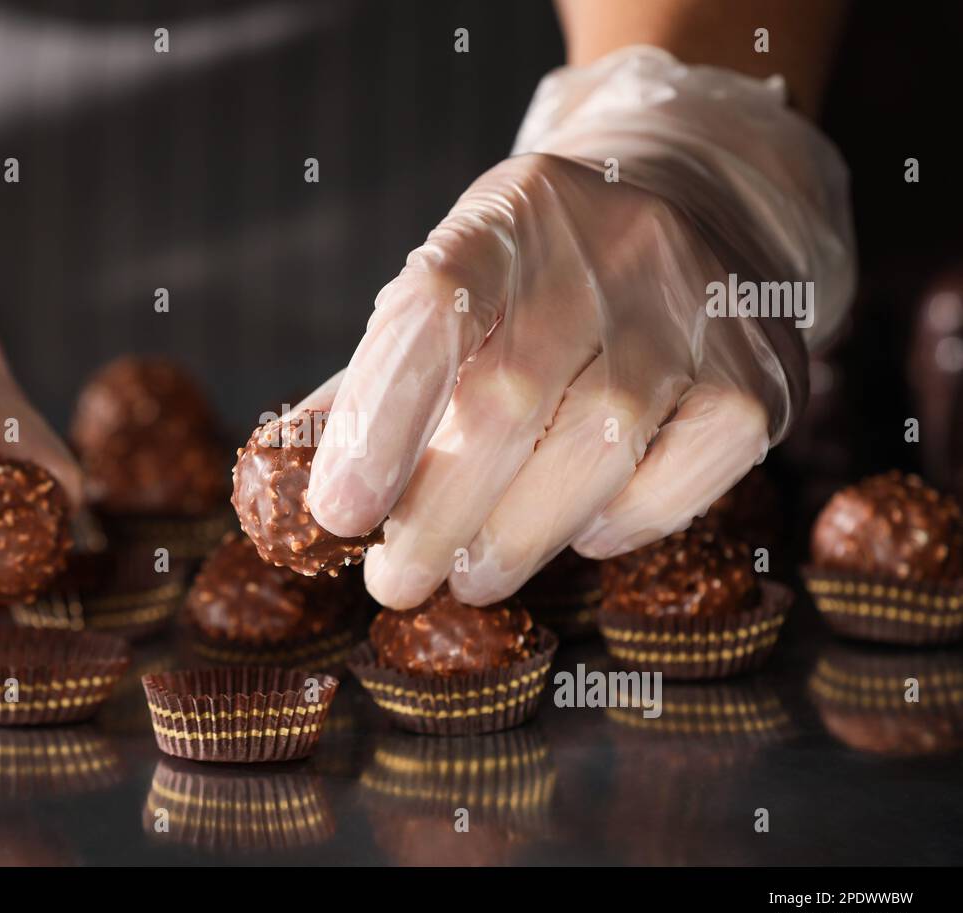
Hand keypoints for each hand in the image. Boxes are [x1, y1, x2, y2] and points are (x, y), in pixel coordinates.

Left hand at [306, 47, 854, 608]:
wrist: (697, 207)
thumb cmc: (540, 279)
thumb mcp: (452, 291)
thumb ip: (372, 380)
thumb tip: (278, 477)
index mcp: (504, 221)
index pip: (429, 315)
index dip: (377, 424)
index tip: (337, 516)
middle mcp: (606, 249)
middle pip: (506, 406)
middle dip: (435, 520)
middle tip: (396, 583)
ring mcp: (693, 306)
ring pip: (595, 453)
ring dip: (515, 540)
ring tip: (471, 575)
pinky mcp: (757, 371)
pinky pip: (680, 477)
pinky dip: (619, 526)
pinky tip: (580, 531)